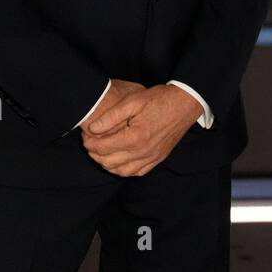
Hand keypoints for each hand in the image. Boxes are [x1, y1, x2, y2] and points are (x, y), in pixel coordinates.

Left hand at [80, 83, 200, 176]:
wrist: (185, 103)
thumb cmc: (160, 99)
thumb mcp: (133, 101)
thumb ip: (111, 116)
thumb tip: (92, 128)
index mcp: (135, 137)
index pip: (102, 148)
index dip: (89, 142)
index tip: (86, 134)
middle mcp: (143, 152)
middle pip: (108, 162)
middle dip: (94, 153)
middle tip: (90, 142)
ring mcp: (152, 157)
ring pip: (121, 171)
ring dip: (107, 164)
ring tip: (101, 151)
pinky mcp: (158, 159)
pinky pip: (136, 172)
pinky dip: (124, 170)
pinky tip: (120, 159)